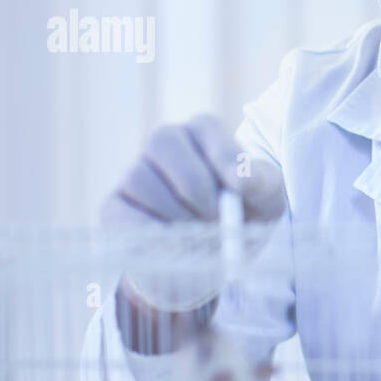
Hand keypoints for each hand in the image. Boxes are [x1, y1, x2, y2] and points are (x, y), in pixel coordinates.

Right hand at [102, 115, 285, 310]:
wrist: (219, 254)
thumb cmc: (247, 212)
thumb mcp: (265, 197)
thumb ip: (260, 182)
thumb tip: (242, 179)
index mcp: (202, 133)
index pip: (205, 126)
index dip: (222, 154)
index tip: (239, 188)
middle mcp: (164, 144)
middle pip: (164, 142)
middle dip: (194, 185)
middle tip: (217, 218)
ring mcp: (135, 173)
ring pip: (141, 179)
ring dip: (176, 214)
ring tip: (202, 238)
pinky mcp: (115, 207)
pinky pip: (123, 215)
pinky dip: (152, 234)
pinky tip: (176, 249)